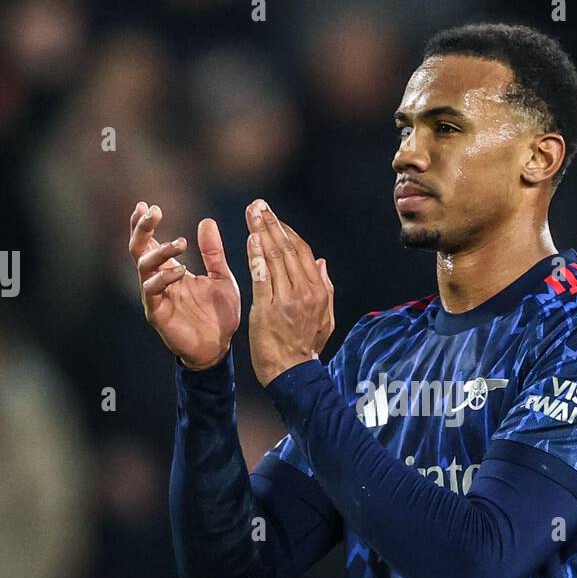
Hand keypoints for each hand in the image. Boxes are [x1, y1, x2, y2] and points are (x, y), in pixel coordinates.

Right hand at [129, 201, 240, 369]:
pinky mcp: (158, 314)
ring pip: (143, 268)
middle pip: (138, 250)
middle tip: (153, 211)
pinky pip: (152, 292)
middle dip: (142, 229)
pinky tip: (179, 271)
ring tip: (180, 243)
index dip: (144, 224)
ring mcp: (156, 297)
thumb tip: (206, 221)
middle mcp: (159, 280)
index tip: (147, 205)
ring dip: (159, 252)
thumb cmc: (219, 314)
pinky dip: (163, 279)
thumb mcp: (221, 277)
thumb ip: (213, 252)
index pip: (150, 242)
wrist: (220, 347)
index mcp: (171, 270)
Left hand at [244, 199, 334, 386]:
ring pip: (275, 258)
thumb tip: (322, 262)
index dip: (287, 231)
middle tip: (259, 205)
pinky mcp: (268, 309)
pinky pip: (262, 277)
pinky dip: (257, 256)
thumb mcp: (325, 317)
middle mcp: (305, 291)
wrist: (292, 372)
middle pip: (288, 249)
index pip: (303, 252)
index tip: (274, 217)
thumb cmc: (305, 345)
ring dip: (262, 232)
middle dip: (272, 224)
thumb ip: (324, 287)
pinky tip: (251, 239)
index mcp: (318, 291)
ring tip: (253, 213)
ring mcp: (287, 300)